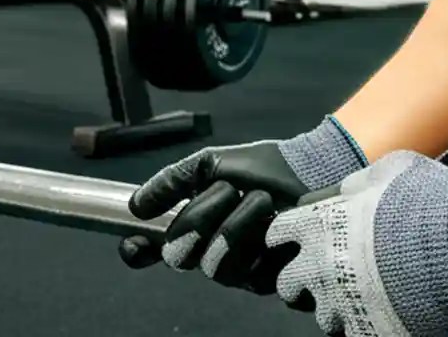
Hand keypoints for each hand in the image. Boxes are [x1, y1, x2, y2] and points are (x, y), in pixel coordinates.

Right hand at [120, 116, 366, 292]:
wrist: (314, 171)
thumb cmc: (263, 168)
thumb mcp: (212, 164)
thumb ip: (174, 181)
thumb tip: (135, 205)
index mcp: (193, 230)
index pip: (152, 251)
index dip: (137, 251)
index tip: (133, 242)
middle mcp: (212, 255)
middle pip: (181, 256)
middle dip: (198, 219)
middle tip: (225, 191)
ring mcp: (243, 273)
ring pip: (217, 267)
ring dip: (238, 226)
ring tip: (262, 199)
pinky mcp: (276, 283)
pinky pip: (256, 277)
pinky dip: (267, 243)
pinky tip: (282, 225)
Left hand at [266, 152, 447, 336]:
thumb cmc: (440, 202)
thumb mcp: (390, 172)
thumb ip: (357, 184)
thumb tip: (348, 190)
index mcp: (320, 226)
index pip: (277, 234)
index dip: (288, 237)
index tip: (297, 241)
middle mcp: (323, 269)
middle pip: (288, 285)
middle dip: (303, 280)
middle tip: (328, 276)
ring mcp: (347, 307)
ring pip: (323, 318)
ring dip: (338, 308)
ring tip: (365, 296)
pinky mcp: (373, 335)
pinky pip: (356, 335)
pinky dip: (367, 327)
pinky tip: (388, 312)